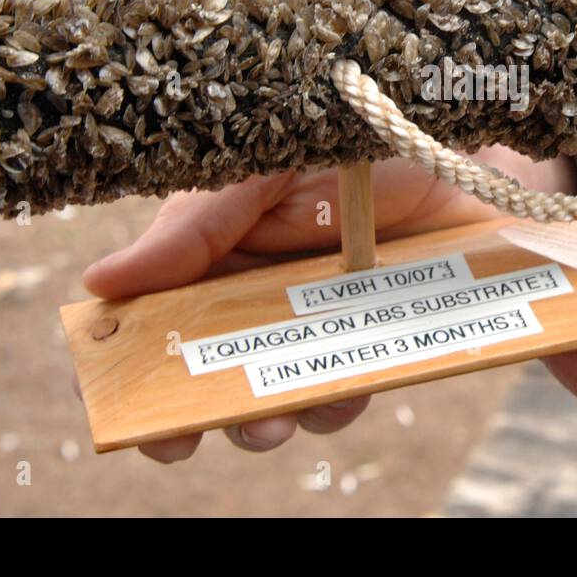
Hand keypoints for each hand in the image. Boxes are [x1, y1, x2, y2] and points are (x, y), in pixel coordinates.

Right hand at [82, 148, 576, 462]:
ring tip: (272, 419)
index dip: (120, 357)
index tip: (105, 397)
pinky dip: (335, 401)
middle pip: (202, 369)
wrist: (477, 151)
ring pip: (271, 392)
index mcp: (220, 247)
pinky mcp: (377, 337)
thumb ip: (195, 228)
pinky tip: (343, 392)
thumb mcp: (267, 170)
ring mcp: (320, 318)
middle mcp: (261, 290)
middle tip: (190, 432)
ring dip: (260, 420)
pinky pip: (344, 390)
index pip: (150, 310)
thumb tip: (99, 283)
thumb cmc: (364, 145)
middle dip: (187, 412)